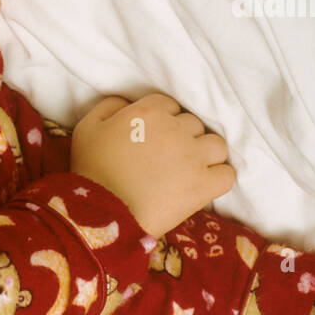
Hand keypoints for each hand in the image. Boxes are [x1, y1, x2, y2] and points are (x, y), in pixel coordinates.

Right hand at [70, 93, 235, 238]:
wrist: (101, 213)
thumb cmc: (90, 170)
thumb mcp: (87, 128)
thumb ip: (109, 105)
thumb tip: (128, 101)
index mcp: (148, 112)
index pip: (169, 105)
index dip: (162, 122)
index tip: (153, 139)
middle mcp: (176, 128)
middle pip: (193, 124)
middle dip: (182, 138)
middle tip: (166, 158)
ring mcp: (194, 156)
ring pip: (216, 145)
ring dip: (205, 155)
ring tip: (189, 170)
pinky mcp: (204, 185)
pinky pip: (227, 174)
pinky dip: (218, 178)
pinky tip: (203, 185)